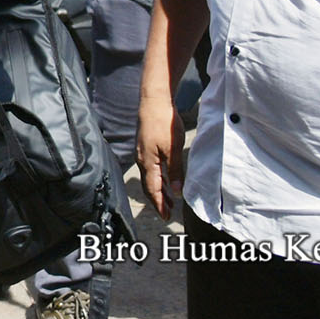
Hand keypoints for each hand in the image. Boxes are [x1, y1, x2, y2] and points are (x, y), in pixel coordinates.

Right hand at [136, 95, 184, 220]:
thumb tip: (177, 193)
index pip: (152, 190)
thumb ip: (175, 171)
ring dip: (158, 189)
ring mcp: (142, 152)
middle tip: (167, 212)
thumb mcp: (174, 149)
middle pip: (148, 186)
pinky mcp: (145, 145)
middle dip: (158, 200)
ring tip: (169, 199)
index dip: (159, 205)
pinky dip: (157, 178)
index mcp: (148, 163)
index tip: (166, 217)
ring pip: (149, 177)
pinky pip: (150, 168)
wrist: (154, 101)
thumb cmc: (164, 123)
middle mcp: (142, 160)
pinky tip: (165, 177)